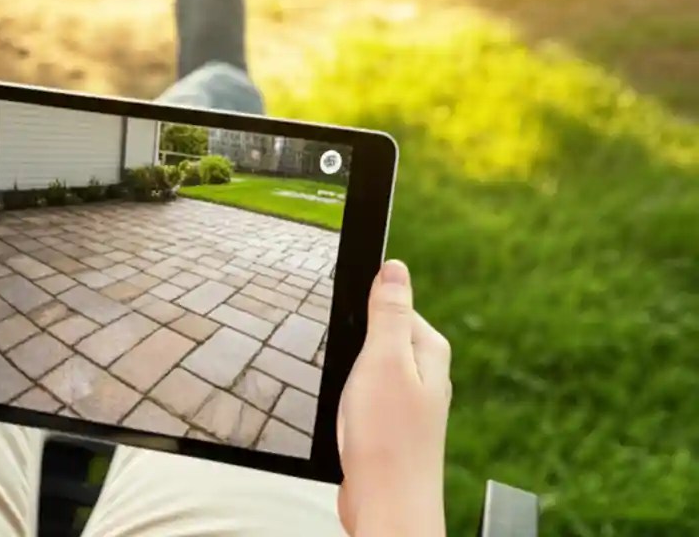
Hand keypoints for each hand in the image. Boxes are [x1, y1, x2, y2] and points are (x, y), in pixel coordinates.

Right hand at [337, 260, 450, 536]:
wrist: (387, 506)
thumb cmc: (387, 440)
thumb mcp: (384, 360)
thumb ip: (390, 313)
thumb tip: (395, 268)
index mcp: (430, 351)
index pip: (397, 306)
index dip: (366, 311)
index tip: (348, 326)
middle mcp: (426, 376)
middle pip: (382, 338)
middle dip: (354, 347)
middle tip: (345, 368)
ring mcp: (409, 404)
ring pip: (369, 371)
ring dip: (349, 378)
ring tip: (346, 398)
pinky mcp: (391, 428)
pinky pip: (365, 399)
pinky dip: (350, 403)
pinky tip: (346, 418)